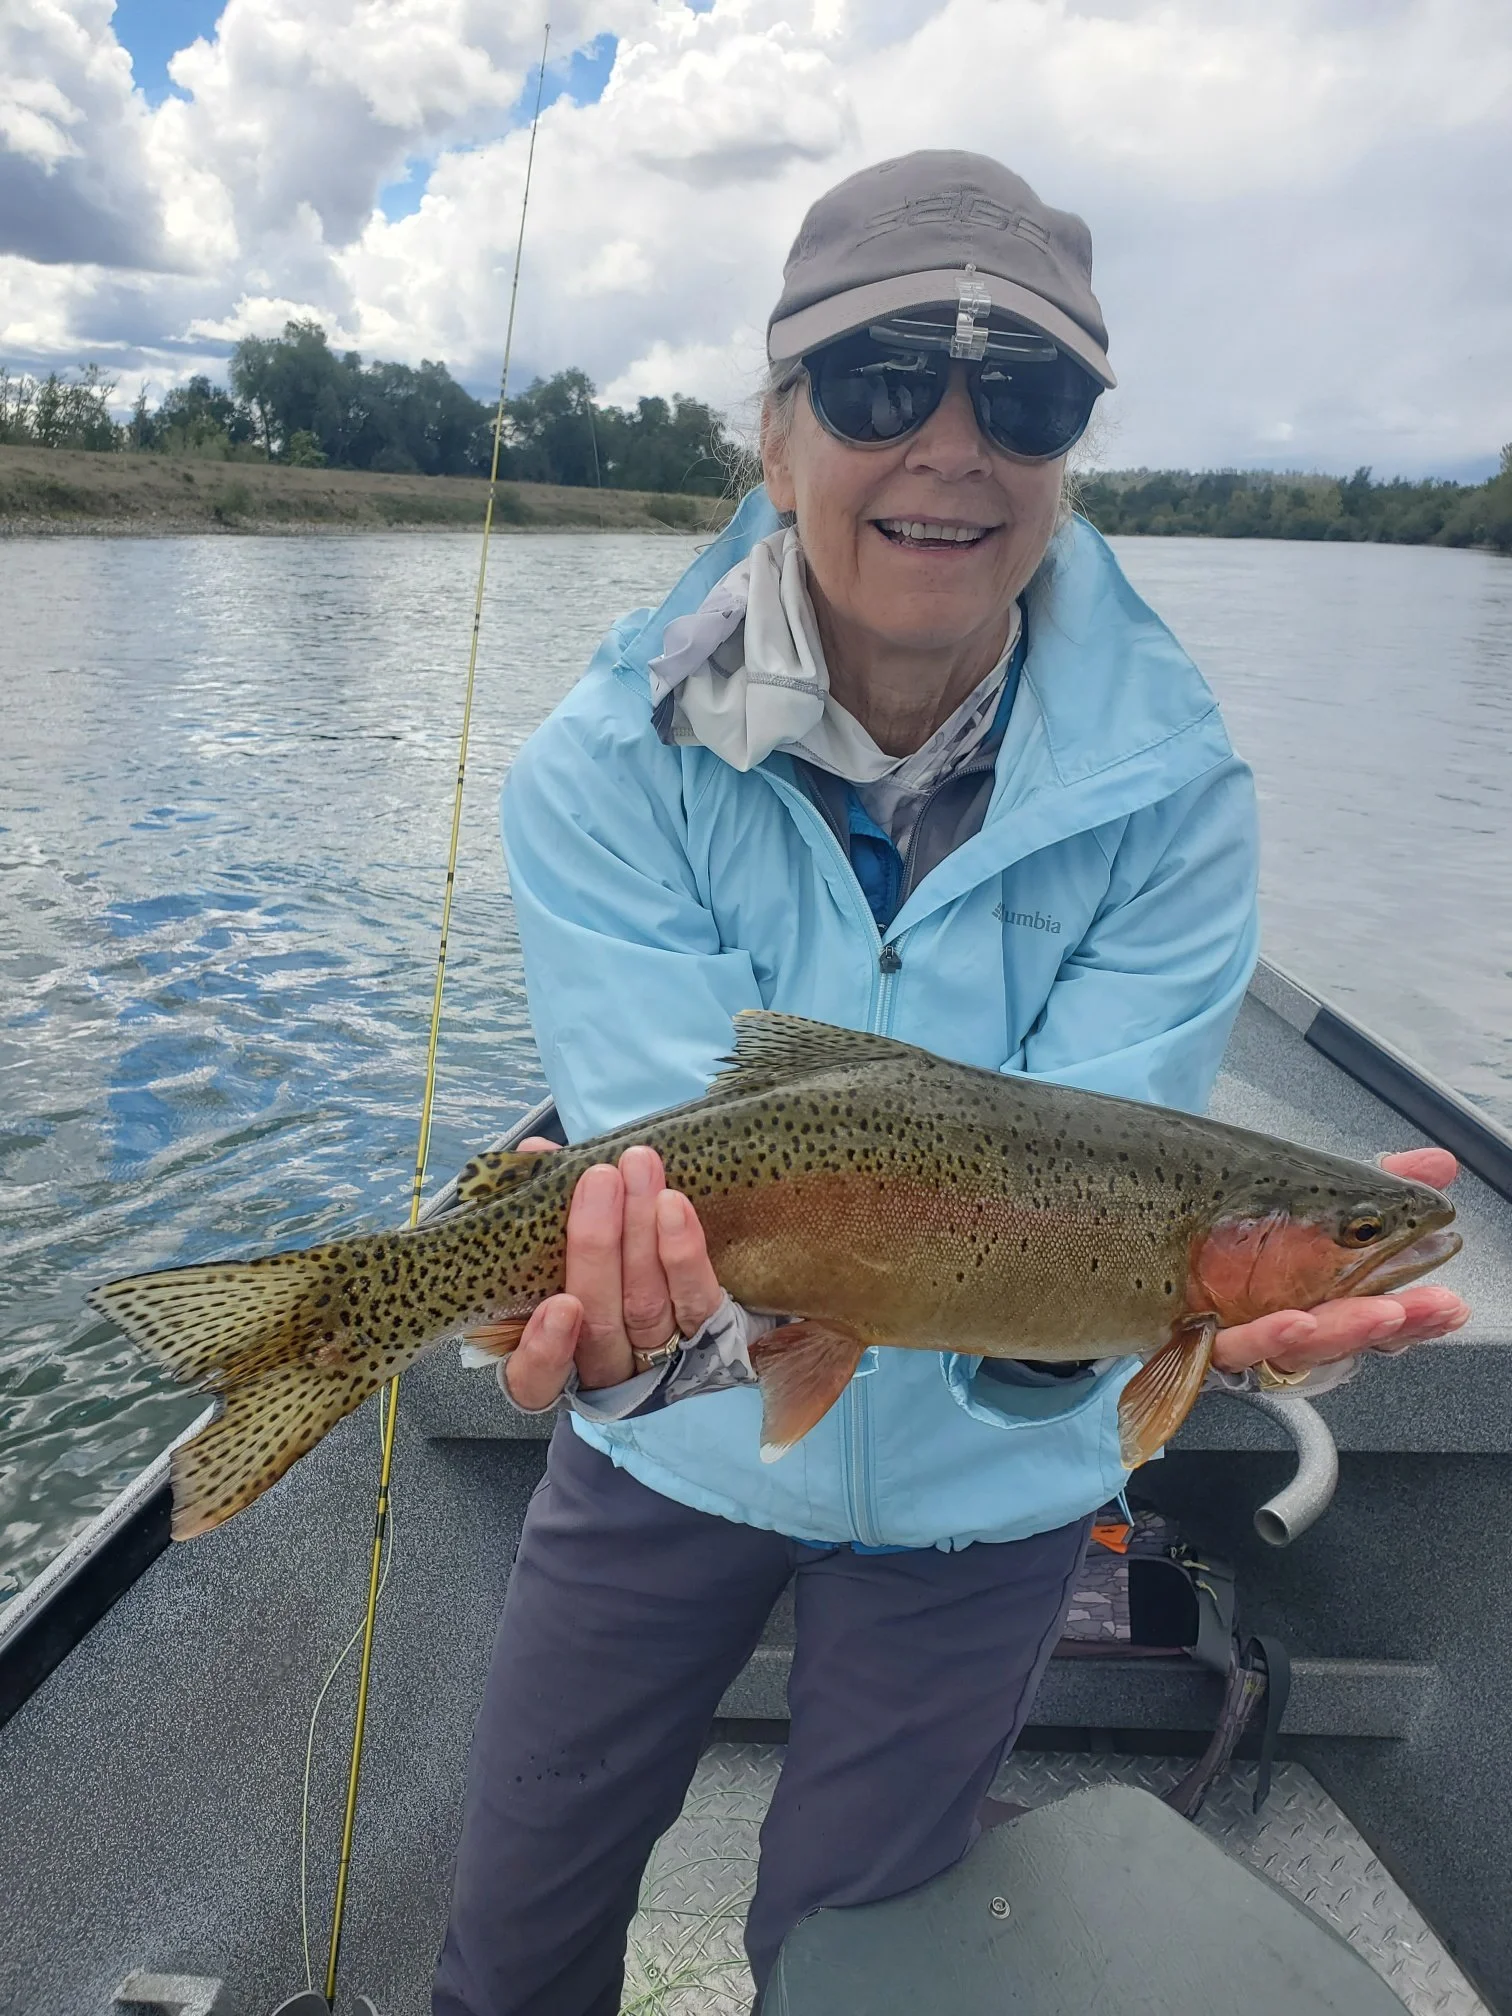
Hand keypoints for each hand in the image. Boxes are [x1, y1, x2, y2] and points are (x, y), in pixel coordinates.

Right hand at [502, 1141, 723, 1410]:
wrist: (672, 1290)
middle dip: (598, 1247)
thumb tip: (533, 1155)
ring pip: (648, 1304)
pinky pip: (698, 1301)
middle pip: (601, 1321)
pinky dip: (685, 1254)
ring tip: (639, 1167)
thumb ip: (541, 1208)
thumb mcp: (556, 1248)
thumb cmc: (595, 1266)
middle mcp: (605, 1370)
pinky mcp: (710, 1339)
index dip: (544, 1350)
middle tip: (599, 1179)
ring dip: (642, 1231)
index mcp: (552, 1360)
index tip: (559, 1305)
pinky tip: (674, 1205)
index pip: (536, 1380)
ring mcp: (661, 1360)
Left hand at [1210, 1149, 1470, 1375]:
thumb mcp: (1312, 1197)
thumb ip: (1376, 1185)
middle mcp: (1281, 1323)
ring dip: (1342, 1331)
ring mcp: (1237, 1333)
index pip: (1374, 1315)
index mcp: (1316, 1298)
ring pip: (1296, 1348)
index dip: (1416, 1317)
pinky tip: (1296, 1321)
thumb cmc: (1232, 1224)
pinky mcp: (1189, 1337)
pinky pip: (1228, 1346)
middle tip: (1433, 1307)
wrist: (1149, 1223)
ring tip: (1382, 1312)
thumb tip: (1440, 1164)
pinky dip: (1267, 1336)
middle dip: (1397, 1324)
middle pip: (1344, 1336)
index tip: (1450, 1305)